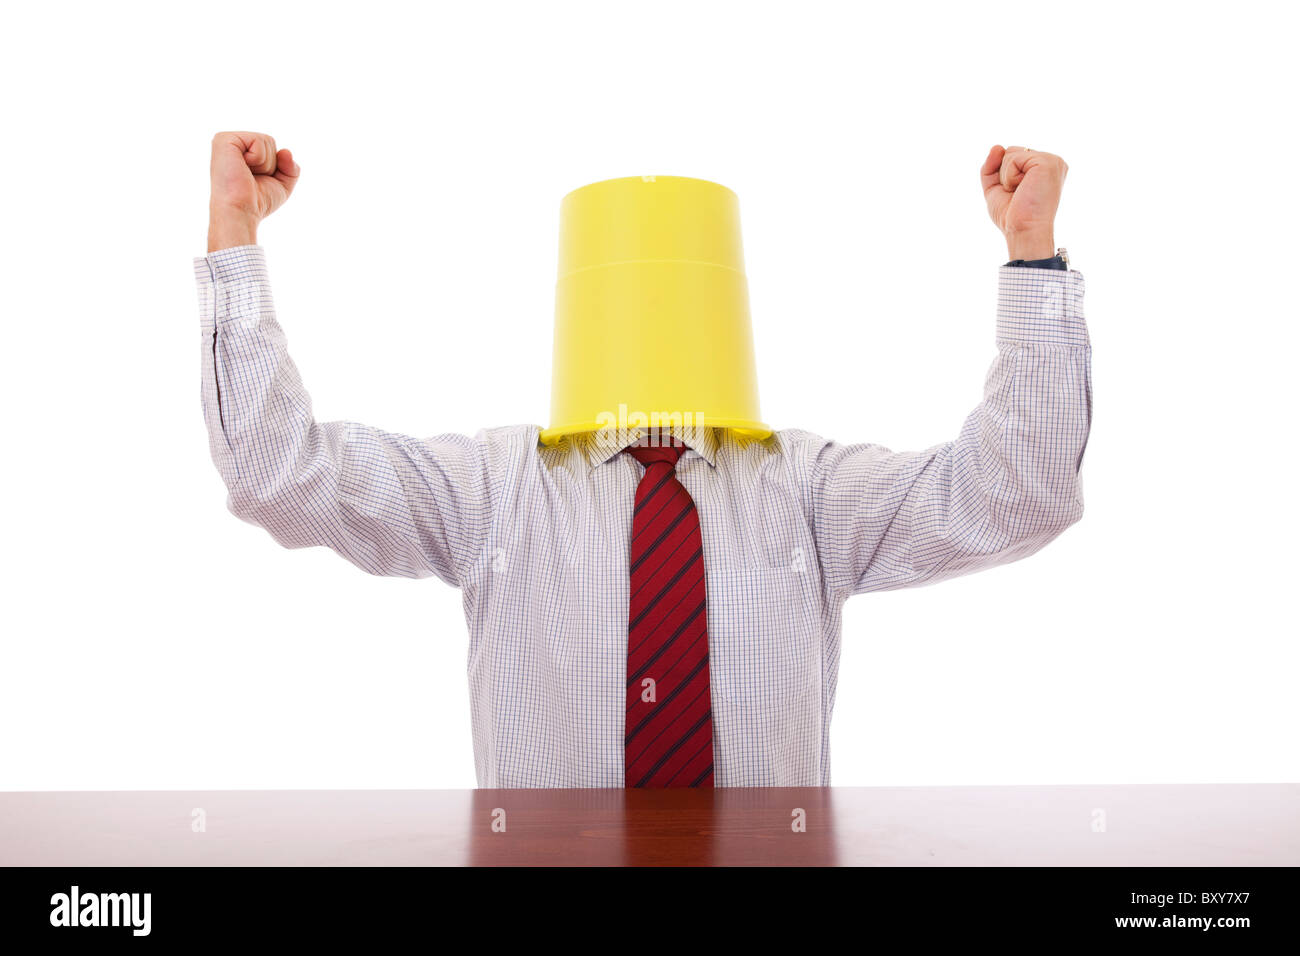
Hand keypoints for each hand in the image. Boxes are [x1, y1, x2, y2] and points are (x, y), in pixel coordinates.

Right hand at [207, 131, 299, 251]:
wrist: (242, 211)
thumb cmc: (257, 202)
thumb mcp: (281, 185)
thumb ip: (290, 168)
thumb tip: (286, 151)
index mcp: (241, 151)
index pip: (271, 147)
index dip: (274, 167)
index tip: (257, 181)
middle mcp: (232, 143)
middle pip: (270, 141)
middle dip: (270, 164)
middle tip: (252, 178)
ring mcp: (225, 139)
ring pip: (266, 140)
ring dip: (265, 164)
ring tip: (247, 174)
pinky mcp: (224, 139)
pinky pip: (258, 140)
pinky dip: (258, 158)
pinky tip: (243, 167)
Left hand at [980, 145, 1066, 260]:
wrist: (1023, 231)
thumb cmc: (1012, 216)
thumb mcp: (996, 188)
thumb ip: (992, 166)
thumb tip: (997, 146)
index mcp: (1043, 167)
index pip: (1012, 156)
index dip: (1004, 175)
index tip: (1017, 194)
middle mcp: (1051, 161)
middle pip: (1011, 151)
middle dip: (1004, 174)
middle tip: (1018, 194)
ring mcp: (1052, 160)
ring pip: (1011, 153)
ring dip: (1007, 176)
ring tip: (1021, 192)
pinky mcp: (1047, 162)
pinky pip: (1014, 158)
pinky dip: (1010, 176)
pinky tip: (1022, 189)